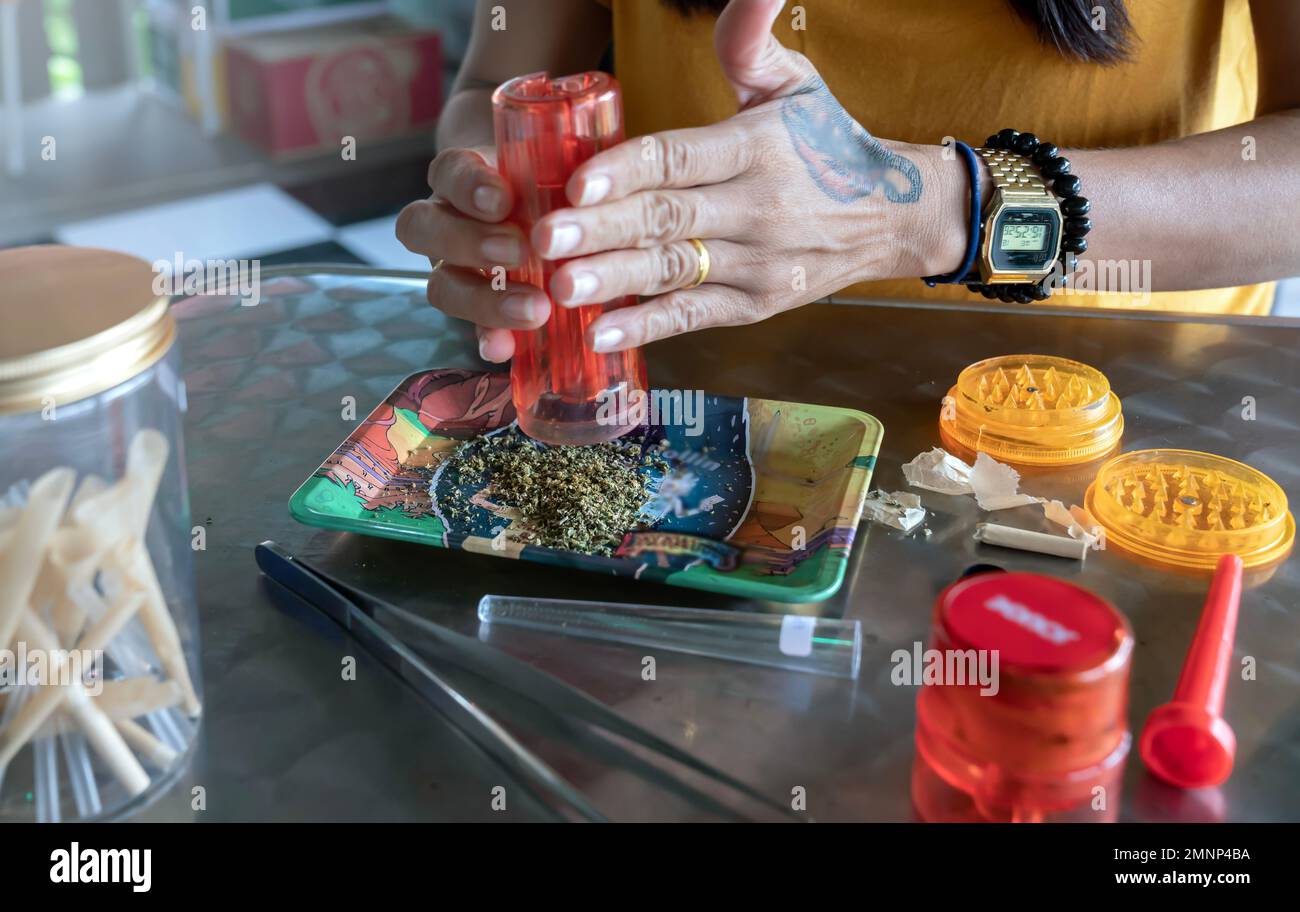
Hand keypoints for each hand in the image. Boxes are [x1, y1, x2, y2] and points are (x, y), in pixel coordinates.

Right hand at [395, 145, 550, 361]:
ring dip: (484, 299)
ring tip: (535, 308)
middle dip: (470, 241)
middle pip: (424, 228)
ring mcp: (455, 272)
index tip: (503, 200)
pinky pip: (473, 331)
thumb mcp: (558, 175)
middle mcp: (447, 224)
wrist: (565, 228)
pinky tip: (507, 349)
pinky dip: (489, 339)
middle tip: (520, 251)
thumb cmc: (559, 188)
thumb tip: (587, 176)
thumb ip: (561, 177)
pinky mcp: (479, 315)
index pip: (449, 171)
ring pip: (441, 285)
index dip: (469, 185)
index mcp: (464, 180)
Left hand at [535, 0, 965, 352]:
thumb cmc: (826, 142)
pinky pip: (694, 315)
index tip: (577, 181)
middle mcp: (758, 208)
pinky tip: (600, 333)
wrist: (893, 214)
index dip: (627, 170)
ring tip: (561, 288)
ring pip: (674, 270)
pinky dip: (647, 328)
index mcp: (756, 148)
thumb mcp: (793, 83)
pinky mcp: (755, 305)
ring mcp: (757, 263)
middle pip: (667, 218)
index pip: (681, 157)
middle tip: (545, 239)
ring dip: (615, 281)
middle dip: (602, 230)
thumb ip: (749, 40)